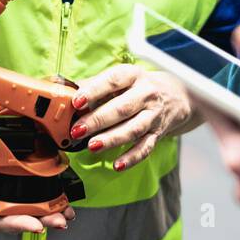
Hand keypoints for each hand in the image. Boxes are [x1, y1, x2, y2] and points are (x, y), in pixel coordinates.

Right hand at [0, 137, 74, 234]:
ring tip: (64, 210)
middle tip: (63, 218)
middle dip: (40, 219)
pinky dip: (33, 196)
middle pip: (12, 218)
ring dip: (41, 210)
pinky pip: (14, 196)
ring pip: (17, 209)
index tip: (38, 225)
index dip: (17, 224)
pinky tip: (49, 196)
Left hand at [71, 64, 193, 171]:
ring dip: (112, 139)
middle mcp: (146, 94)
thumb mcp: (120, 78)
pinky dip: (131, 158)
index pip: (113, 81)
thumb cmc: (137, 86)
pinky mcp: (157, 134)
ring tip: (92, 146)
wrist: (174, 96)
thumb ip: (94, 84)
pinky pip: (145, 148)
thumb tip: (64, 90)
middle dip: (98, 120)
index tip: (76, 101)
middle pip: (122, 108)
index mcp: (133, 75)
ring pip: (133, 129)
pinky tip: (116, 165)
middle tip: (77, 130)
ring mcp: (153, 115)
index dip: (94, 90)